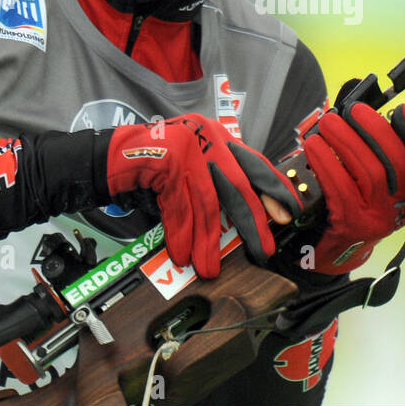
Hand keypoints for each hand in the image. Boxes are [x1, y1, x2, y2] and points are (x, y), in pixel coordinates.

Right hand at [99, 115, 302, 277]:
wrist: (114, 154)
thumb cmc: (156, 164)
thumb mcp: (193, 165)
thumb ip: (219, 179)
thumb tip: (254, 213)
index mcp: (218, 136)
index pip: (255, 164)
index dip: (274, 190)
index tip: (290, 213)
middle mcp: (208, 138)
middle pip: (237, 187)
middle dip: (252, 221)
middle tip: (264, 249)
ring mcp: (188, 149)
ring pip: (206, 204)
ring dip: (208, 241)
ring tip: (210, 269)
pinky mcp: (167, 163)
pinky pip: (178, 208)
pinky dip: (180, 235)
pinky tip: (182, 256)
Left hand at [300, 102, 404, 273]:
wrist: (334, 251)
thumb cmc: (350, 206)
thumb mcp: (370, 183)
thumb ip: (372, 151)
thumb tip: (358, 112)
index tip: (403, 111)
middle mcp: (400, 205)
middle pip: (395, 161)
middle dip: (374, 129)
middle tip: (352, 110)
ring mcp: (377, 216)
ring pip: (368, 171)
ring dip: (346, 140)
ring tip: (328, 123)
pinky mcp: (353, 223)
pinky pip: (341, 187)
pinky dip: (326, 162)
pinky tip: (313, 147)